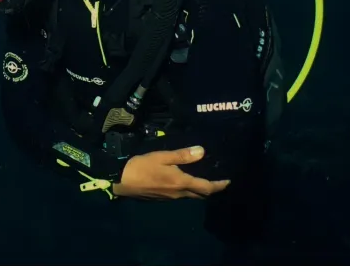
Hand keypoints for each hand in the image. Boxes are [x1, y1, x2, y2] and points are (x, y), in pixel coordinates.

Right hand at [111, 145, 230, 199]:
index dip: (219, 185)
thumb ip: (182, 155)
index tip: (228, 181)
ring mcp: (170, 198)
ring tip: (204, 180)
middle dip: (212, 189)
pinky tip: (184, 182)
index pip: (207, 187)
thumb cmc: (141, 167)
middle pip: (201, 195)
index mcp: (181, 182)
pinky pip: (181, 196)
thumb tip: (202, 151)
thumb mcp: (161, 156)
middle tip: (219, 181)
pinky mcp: (162, 198)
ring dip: (200, 190)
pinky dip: (189, 190)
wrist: (121, 181)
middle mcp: (179, 193)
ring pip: (191, 196)